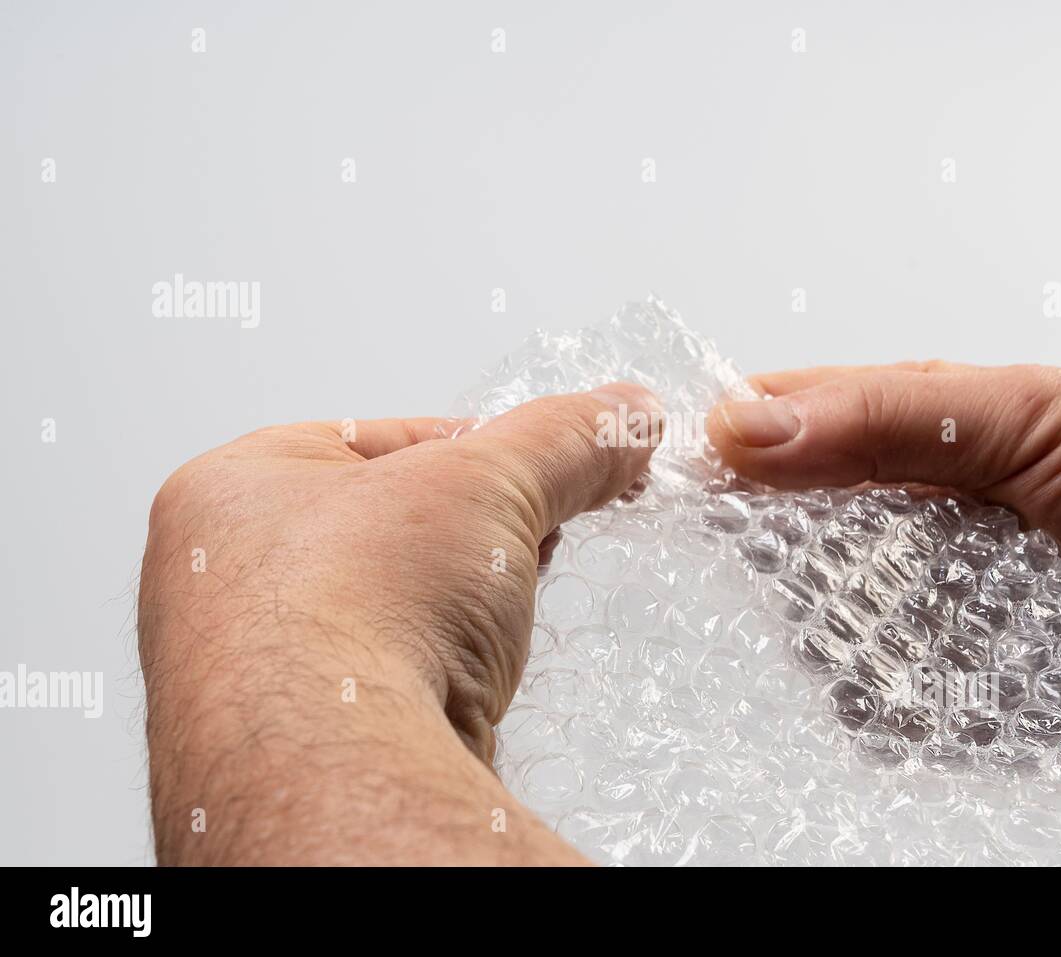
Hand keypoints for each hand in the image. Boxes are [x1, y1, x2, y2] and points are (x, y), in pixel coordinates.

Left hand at [137, 383, 657, 864]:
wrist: (345, 773)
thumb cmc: (356, 615)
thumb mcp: (488, 483)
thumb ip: (564, 439)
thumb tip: (625, 416)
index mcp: (230, 492)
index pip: (381, 441)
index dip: (478, 450)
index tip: (542, 463)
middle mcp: (220, 585)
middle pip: (390, 528)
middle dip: (474, 537)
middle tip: (527, 542)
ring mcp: (254, 673)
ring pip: (394, 611)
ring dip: (460, 610)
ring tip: (491, 619)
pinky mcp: (305, 745)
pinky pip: (393, 685)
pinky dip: (442, 676)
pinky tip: (468, 682)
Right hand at [707, 362, 1060, 701]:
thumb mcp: (1027, 412)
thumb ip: (886, 416)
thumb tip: (745, 428)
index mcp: (918, 430)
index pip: (788, 435)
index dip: (733, 457)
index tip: (685, 488)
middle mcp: (920, 516)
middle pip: (797, 547)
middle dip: (788, 568)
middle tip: (816, 573)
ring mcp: (945, 600)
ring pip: (839, 631)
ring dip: (849, 644)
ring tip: (907, 634)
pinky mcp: (977, 678)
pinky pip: (900, 703)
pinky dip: (901, 707)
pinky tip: (928, 696)